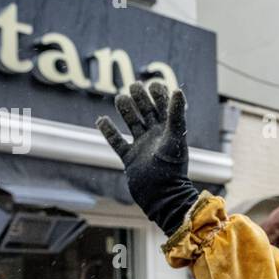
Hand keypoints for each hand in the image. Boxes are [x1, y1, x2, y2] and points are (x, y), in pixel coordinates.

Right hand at [97, 81, 200, 234]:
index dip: (159, 95)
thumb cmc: (172, 167)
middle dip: (140, 99)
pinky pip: (117, 142)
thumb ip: (176, 114)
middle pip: (146, 113)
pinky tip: (101, 120)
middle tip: (133, 86)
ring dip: (126, 111)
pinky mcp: (129, 159)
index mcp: (169, 133)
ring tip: (120, 98)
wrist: (161, 195)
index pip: (164, 109)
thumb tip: (178, 90)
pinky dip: (109, 132)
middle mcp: (156, 138)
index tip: (152, 83)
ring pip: (132, 124)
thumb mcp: (174, 137)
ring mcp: (142, 148)